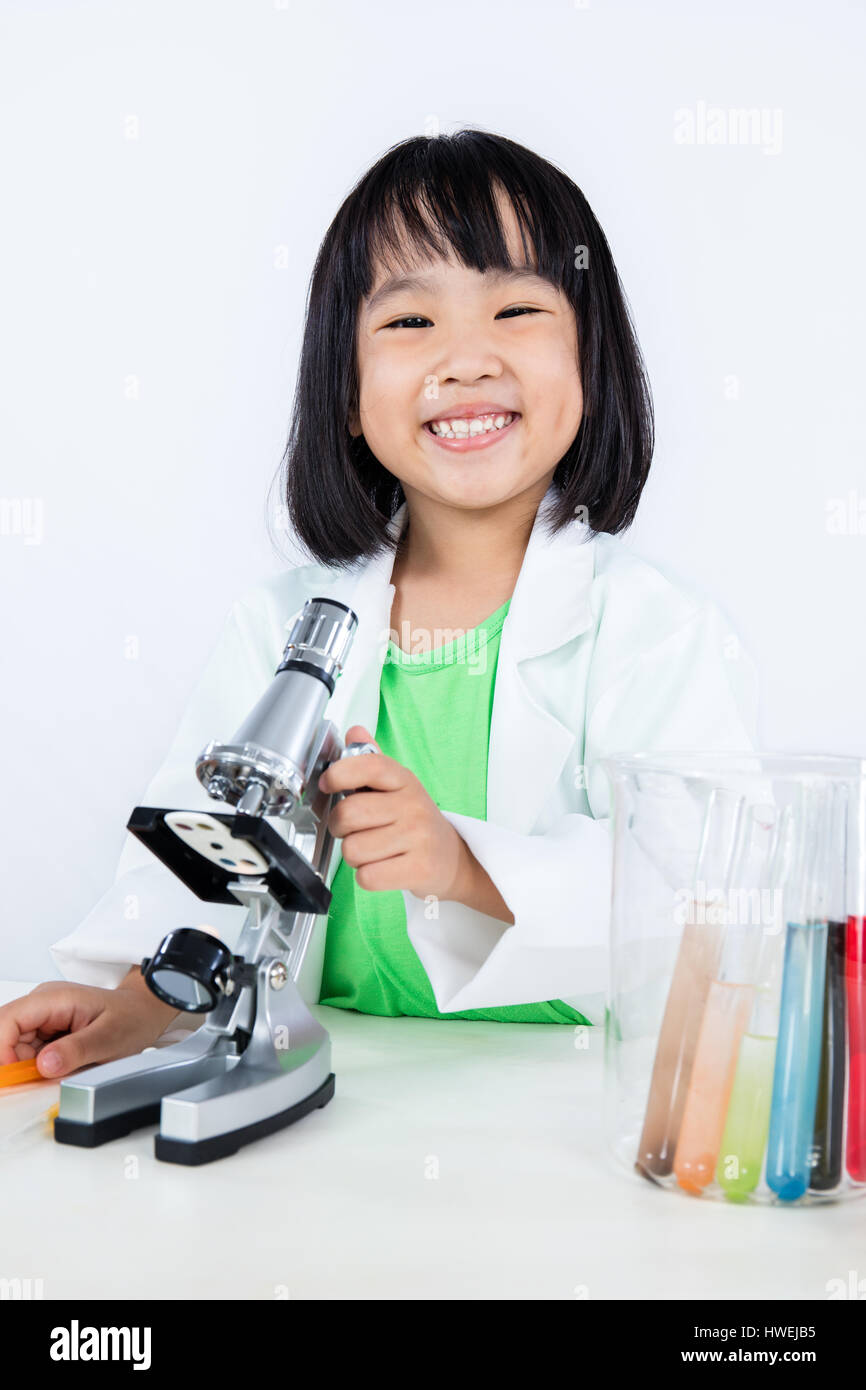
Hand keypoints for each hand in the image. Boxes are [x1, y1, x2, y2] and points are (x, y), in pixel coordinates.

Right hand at [0, 976, 180, 1076]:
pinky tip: (64, 1064)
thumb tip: (44, 1064)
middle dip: (18, 1062)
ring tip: (66, 1066)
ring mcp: (42, 1016)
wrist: (142, 1012)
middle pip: (7, 1035)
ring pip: (16, 1046)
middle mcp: (43, 1003)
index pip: (9, 1020)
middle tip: (46, 1077)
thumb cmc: (131, 1018)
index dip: (4, 1050)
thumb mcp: (110, 1038)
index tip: (18, 1075)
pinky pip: (29, 1051)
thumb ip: (76, 1050)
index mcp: (55, 998)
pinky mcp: (46, 1029)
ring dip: (30, 1065)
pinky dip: (39, 1065)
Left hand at [318, 725, 470, 903]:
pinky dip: (367, 877)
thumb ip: (372, 761)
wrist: (452, 859)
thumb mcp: (398, 787)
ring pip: (353, 849)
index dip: (340, 772)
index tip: (328, 784)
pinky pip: (367, 876)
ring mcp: (418, 837)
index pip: (370, 765)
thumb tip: (354, 731)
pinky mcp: (419, 868)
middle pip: (349, 814)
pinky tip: (382, 868)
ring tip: (373, 851)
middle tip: (353, 830)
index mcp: (405, 781)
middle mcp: (413, 805)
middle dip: (340, 827)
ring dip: (354, 856)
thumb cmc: (415, 822)